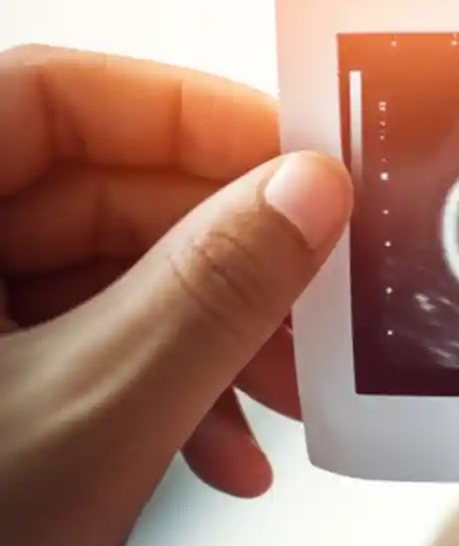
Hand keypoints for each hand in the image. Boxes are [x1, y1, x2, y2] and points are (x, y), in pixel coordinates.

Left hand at [0, 45, 351, 545]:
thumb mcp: (93, 417)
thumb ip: (211, 292)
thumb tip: (304, 194)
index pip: (58, 96)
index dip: (191, 115)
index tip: (300, 162)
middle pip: (99, 192)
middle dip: (229, 257)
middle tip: (314, 299)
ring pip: (110, 275)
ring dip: (215, 336)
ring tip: (280, 398)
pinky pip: (93, 342)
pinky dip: (171, 388)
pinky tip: (220, 449)